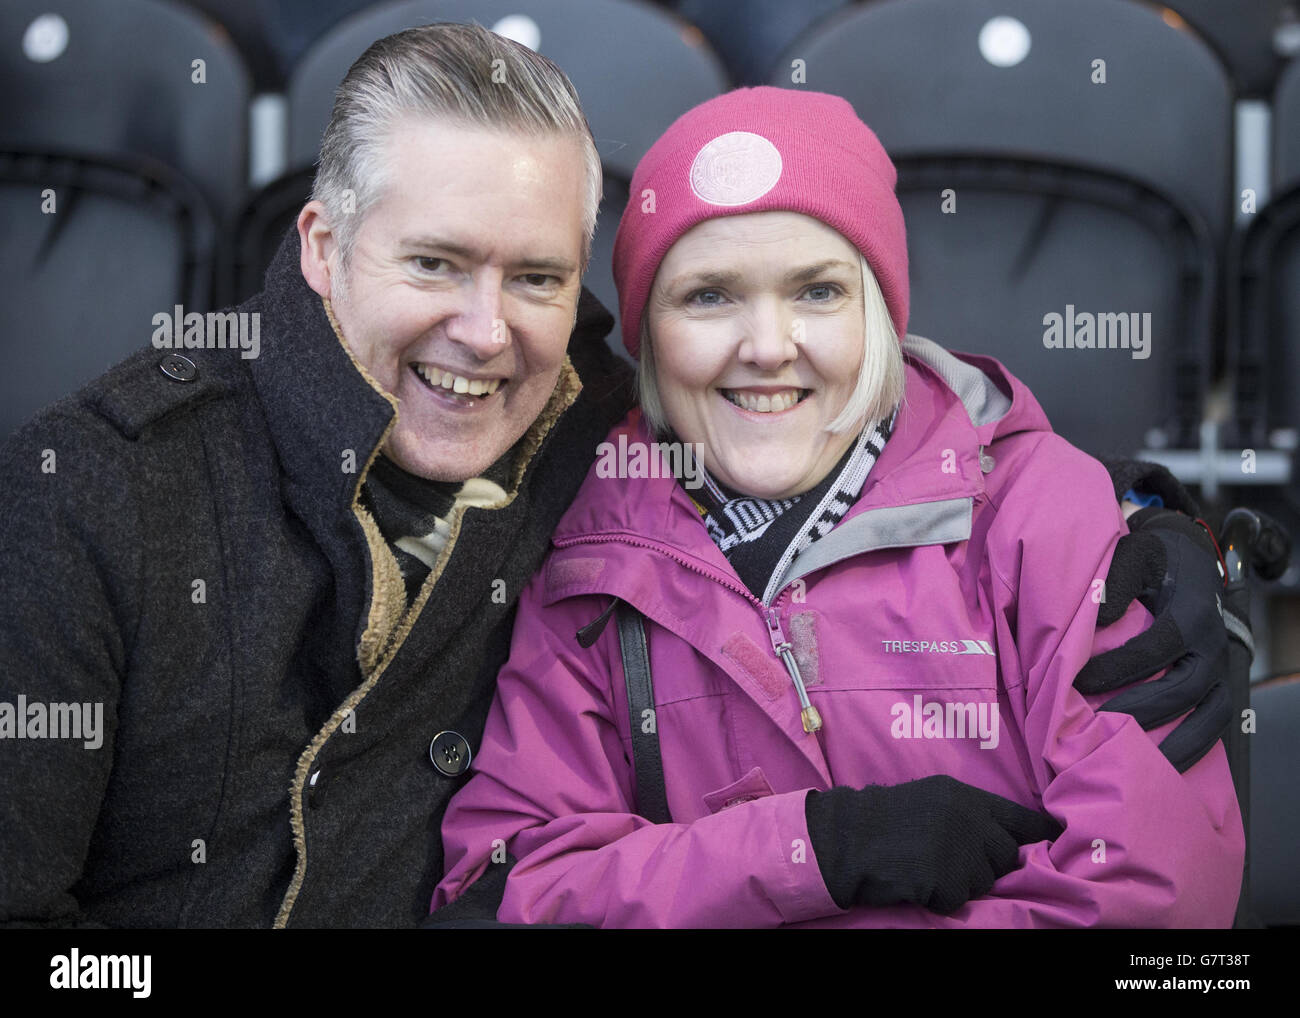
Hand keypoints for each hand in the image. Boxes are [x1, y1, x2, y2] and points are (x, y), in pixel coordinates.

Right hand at [806, 774, 1061, 914]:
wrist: (843, 837)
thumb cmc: (879, 817)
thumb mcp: (928, 797)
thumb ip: (966, 812)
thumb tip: (1004, 839)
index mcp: (965, 796)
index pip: (1018, 817)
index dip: (1038, 832)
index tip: (1055, 839)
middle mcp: (969, 819)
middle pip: (1003, 855)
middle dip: (982, 863)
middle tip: (945, 858)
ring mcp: (958, 850)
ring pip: (982, 881)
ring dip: (959, 881)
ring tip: (924, 866)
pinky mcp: (945, 880)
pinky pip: (957, 900)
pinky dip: (938, 897)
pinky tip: (915, 881)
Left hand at [1075, 505, 1233, 771]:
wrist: (1187, 562)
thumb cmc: (1149, 563)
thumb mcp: (1131, 557)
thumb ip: (1113, 582)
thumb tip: (1094, 618)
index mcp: (1189, 614)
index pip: (1153, 648)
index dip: (1115, 668)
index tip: (1075, 682)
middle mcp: (1211, 647)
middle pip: (1181, 690)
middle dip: (1136, 712)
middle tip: (1094, 730)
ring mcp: (1219, 672)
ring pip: (1207, 719)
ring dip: (1169, 744)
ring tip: (1128, 764)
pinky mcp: (1218, 689)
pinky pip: (1213, 728)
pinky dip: (1189, 750)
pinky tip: (1156, 767)